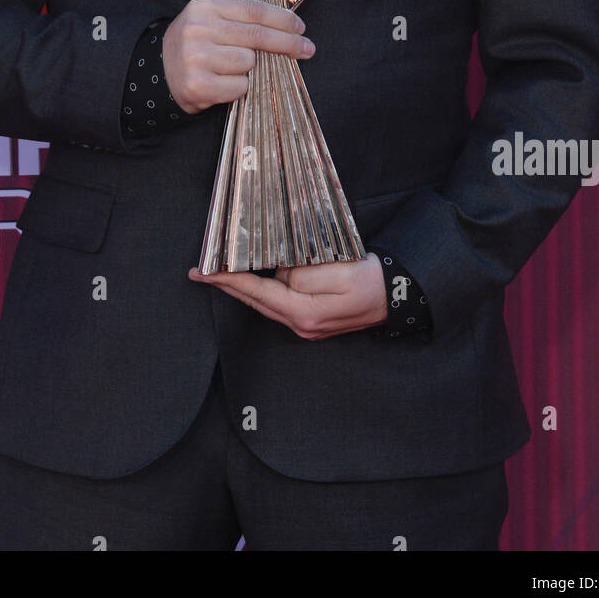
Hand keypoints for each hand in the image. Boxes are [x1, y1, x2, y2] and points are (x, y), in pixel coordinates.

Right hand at [161, 0, 314, 113]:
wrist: (159, 72)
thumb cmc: (196, 45)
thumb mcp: (211, 21)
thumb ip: (242, 19)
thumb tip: (288, 28)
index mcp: (205, 8)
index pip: (253, 10)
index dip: (282, 19)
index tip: (301, 28)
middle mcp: (198, 29)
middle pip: (257, 35)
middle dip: (288, 43)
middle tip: (307, 49)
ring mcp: (196, 57)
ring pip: (249, 62)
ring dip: (250, 68)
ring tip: (230, 68)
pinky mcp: (197, 85)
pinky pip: (239, 86)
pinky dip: (239, 87)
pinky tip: (223, 83)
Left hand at [188, 253, 387, 339]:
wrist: (397, 297)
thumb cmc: (369, 281)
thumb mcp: (337, 271)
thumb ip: (302, 273)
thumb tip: (280, 273)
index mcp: (304, 313)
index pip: (256, 293)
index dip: (227, 280)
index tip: (203, 272)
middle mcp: (301, 325)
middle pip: (254, 301)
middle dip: (227, 285)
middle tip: (201, 271)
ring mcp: (306, 327)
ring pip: (264, 303)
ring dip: (243, 287)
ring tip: (222, 270)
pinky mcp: (312, 321)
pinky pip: (278, 303)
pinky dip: (262, 291)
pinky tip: (254, 278)